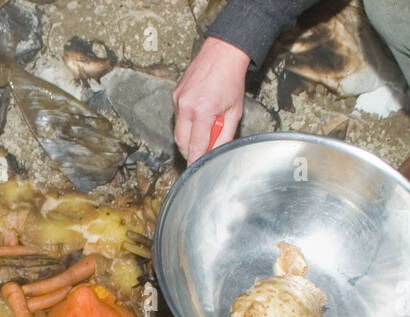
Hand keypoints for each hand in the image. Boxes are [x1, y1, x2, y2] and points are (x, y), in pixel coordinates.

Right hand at [173, 37, 249, 162]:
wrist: (222, 52)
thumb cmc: (231, 79)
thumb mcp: (234, 112)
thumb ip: (224, 135)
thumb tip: (217, 152)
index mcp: (202, 112)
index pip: (195, 146)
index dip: (196, 161)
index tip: (197, 170)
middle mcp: (186, 106)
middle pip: (181, 142)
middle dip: (191, 150)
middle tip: (204, 149)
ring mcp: (178, 100)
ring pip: (178, 130)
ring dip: (189, 135)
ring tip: (205, 127)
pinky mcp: (175, 95)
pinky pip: (178, 116)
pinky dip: (187, 121)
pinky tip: (199, 113)